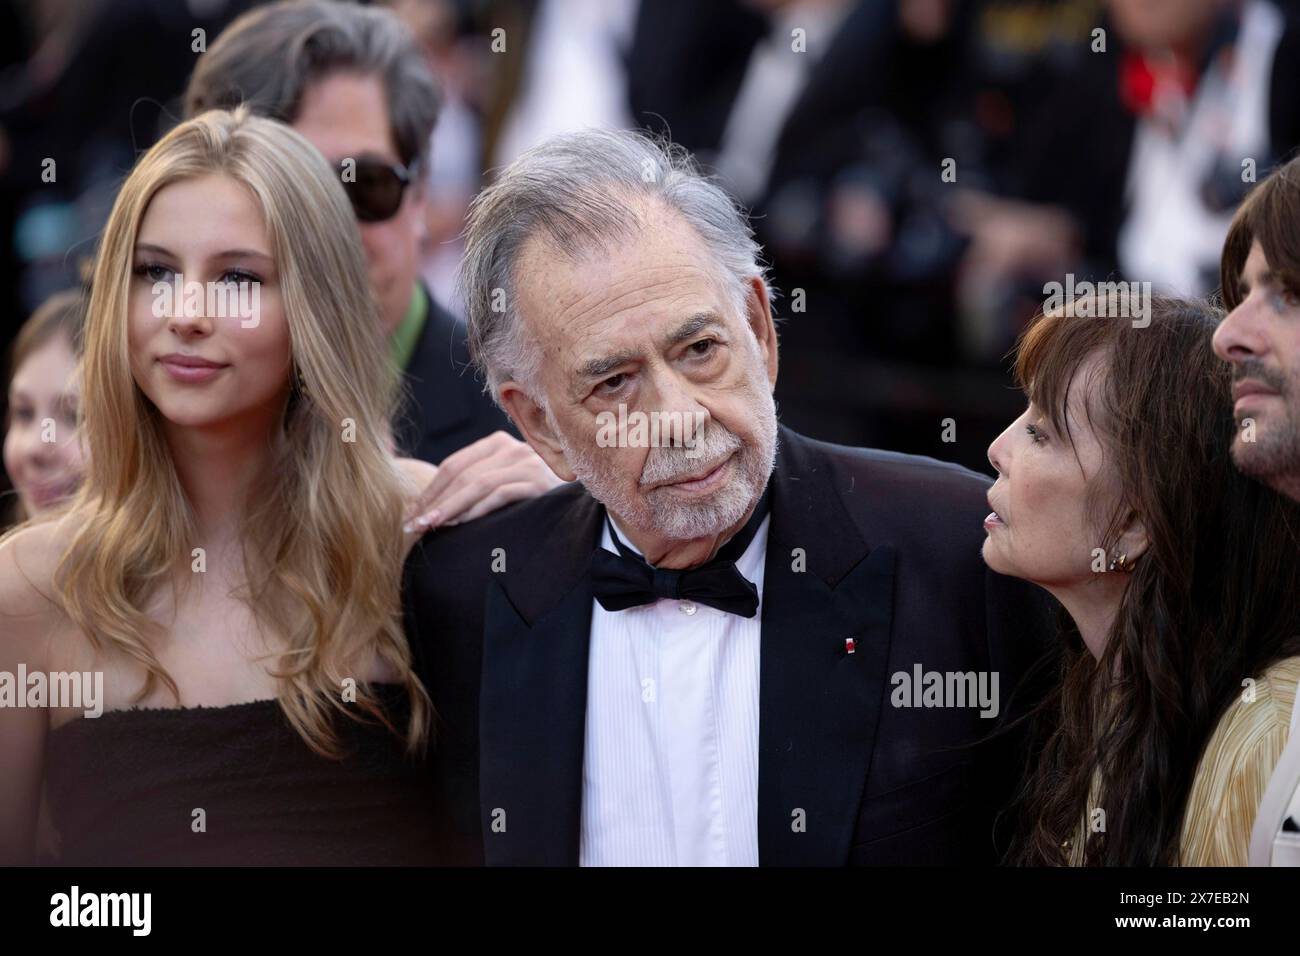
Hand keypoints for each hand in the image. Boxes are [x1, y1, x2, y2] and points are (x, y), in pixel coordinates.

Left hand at [402, 431, 563, 532]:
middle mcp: (511, 447)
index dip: (430, 490)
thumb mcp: (503, 481)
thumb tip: (431, 508)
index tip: (412, 513)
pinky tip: (461, 524)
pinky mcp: (538, 481)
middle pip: (462, 473)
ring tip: (430, 526)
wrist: (580, 499)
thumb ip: (476, 485)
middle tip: (413, 524)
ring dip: (450, 507)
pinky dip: (477, 510)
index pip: (455, 464)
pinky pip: (499, 494)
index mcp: (497, 443)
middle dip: (434, 501)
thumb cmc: (535, 495)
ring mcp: (526, 462)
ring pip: (478, 484)